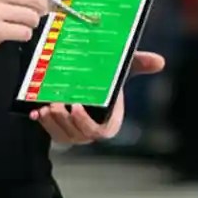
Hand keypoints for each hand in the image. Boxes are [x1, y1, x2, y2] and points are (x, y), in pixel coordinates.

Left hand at [31, 51, 165, 143]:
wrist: (86, 80)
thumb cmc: (108, 79)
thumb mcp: (122, 70)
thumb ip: (139, 65)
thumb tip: (160, 61)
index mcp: (110, 122)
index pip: (102, 132)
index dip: (88, 123)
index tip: (78, 106)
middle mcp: (92, 131)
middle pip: (79, 135)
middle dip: (67, 121)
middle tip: (58, 104)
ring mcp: (75, 132)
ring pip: (63, 136)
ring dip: (53, 123)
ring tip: (48, 106)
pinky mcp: (59, 130)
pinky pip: (51, 132)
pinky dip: (43, 123)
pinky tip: (37, 111)